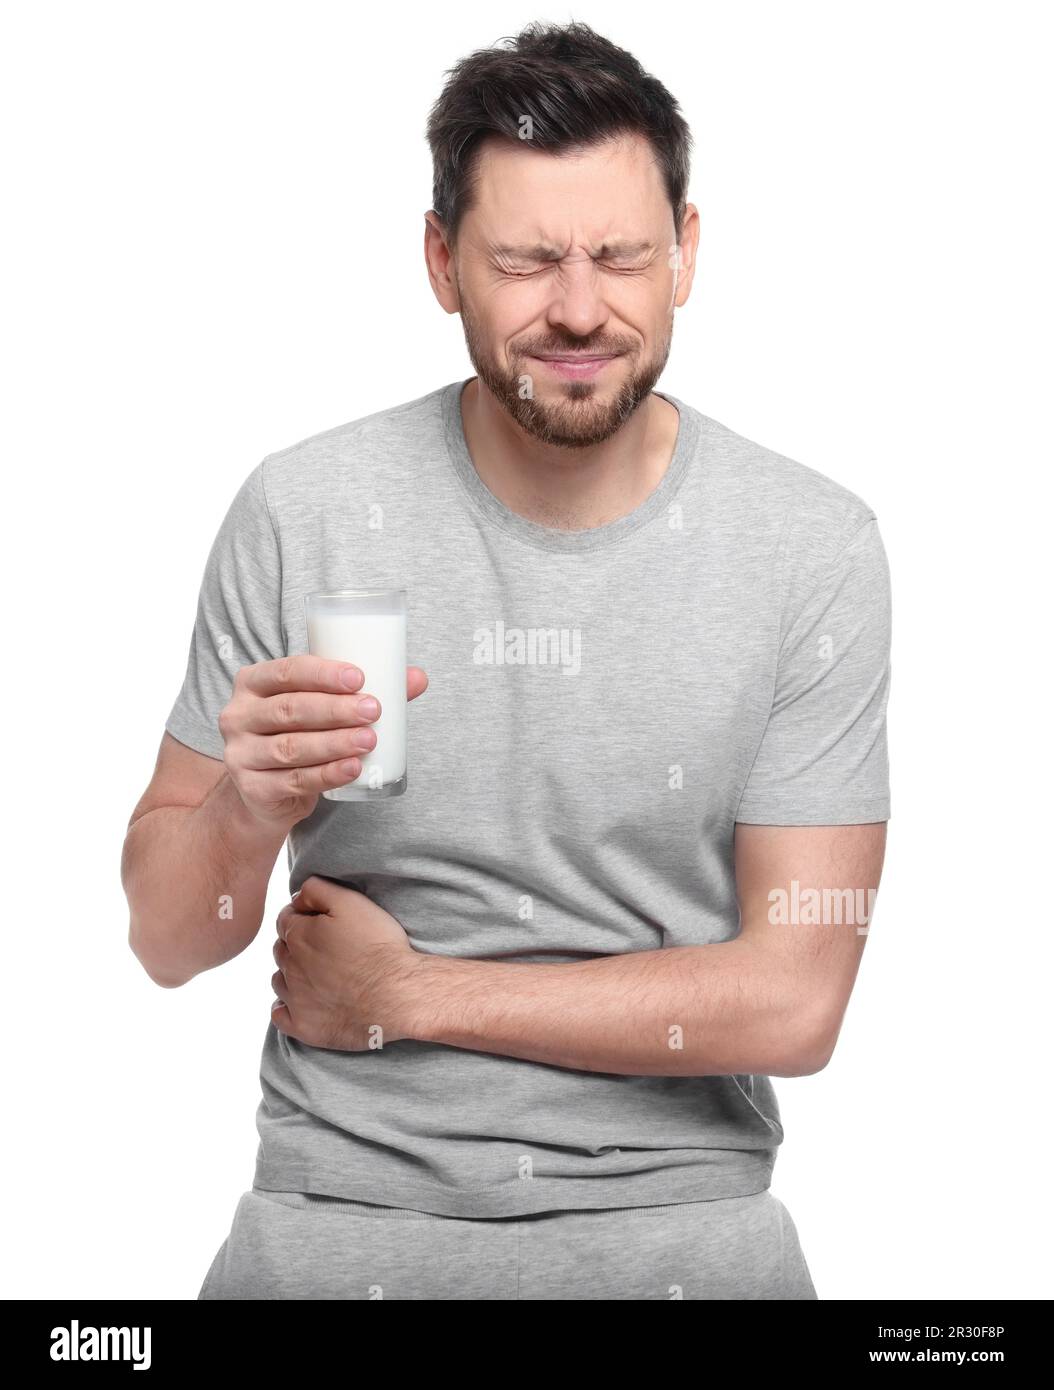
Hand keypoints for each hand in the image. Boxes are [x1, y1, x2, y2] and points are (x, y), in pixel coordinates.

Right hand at [219, 655, 427, 825]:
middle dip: (335, 709)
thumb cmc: (298, 734)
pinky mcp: (253, 788)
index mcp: (253, 683)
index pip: (286, 671)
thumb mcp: (320, 709)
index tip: (359, 678)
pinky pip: (295, 780)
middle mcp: (238, 715)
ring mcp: (241, 754)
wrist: (265, 791)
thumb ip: (361, 692)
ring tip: (369, 739)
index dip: (323, 673)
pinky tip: (352, 768)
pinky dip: (327, 774)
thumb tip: (418, 678)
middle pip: (290, 709)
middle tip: (373, 709)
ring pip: (292, 746)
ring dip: (334, 742)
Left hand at [270, 874, 420, 1050]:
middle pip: (281, 949)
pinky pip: (280, 1016)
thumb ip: (317, 890)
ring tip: (317, 974)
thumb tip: (297, 896)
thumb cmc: (378, 947)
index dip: (302, 917)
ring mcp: (295, 1000)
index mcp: (299, 936)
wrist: (398, 995)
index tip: (319, 921)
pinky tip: (301, 1002)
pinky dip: (285, 1007)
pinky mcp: (304, 1027)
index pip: (285, 920)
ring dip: (291, 974)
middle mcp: (290, 967)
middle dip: (295, 944)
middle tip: (323, 947)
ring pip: (279, 980)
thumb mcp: (351, 902)